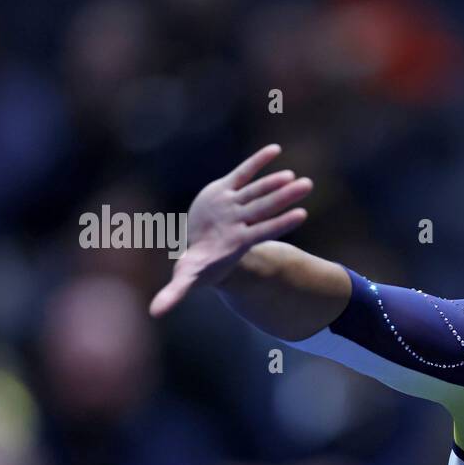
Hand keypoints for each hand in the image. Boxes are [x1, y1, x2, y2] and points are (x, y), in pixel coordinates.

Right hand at [149, 144, 311, 317]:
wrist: (202, 251)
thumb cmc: (197, 266)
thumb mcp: (186, 278)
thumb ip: (174, 293)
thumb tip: (155, 314)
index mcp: (236, 240)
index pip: (263, 231)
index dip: (281, 223)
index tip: (302, 214)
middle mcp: (239, 220)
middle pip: (266, 206)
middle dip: (285, 196)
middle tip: (308, 185)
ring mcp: (234, 205)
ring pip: (258, 190)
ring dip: (276, 181)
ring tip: (295, 174)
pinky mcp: (225, 190)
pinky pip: (243, 173)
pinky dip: (257, 162)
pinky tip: (275, 150)